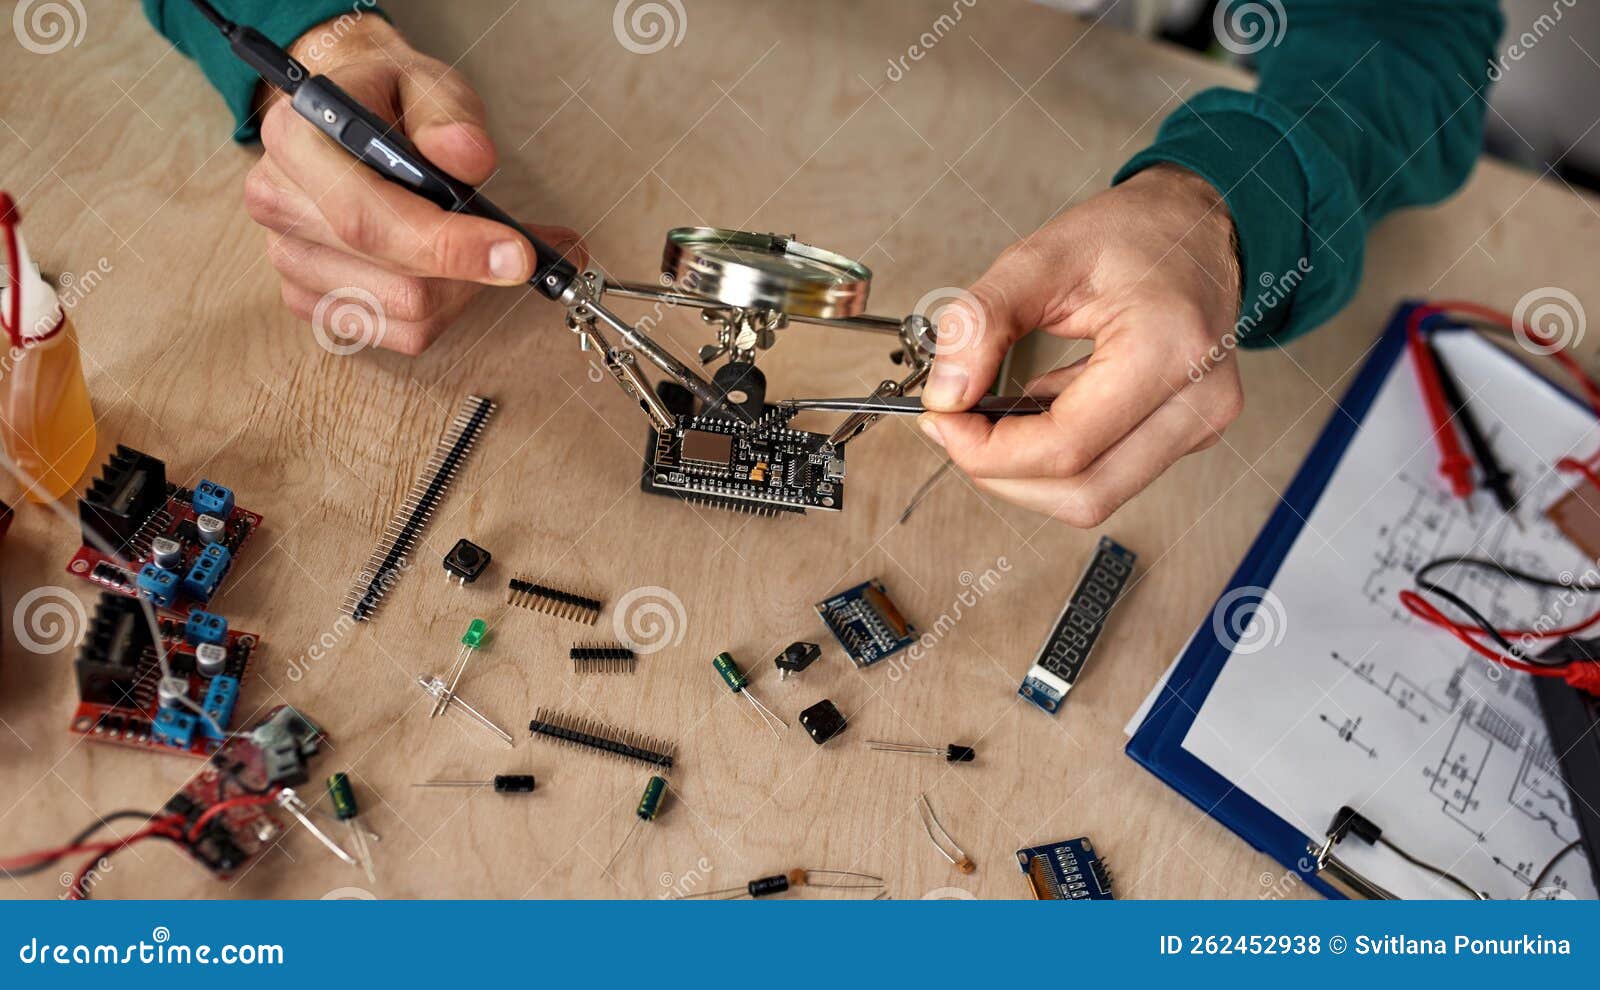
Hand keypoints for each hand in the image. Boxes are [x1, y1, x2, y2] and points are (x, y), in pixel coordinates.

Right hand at [243, 17, 583, 354]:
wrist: (342, 113)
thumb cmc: (385, 98)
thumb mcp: (425, 80)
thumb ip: (450, 115)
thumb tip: (470, 159)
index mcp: (296, 141)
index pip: (369, 219)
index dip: (447, 245)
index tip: (517, 253)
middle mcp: (279, 204)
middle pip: (395, 278)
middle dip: (472, 268)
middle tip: (527, 248)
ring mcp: (289, 260)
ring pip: (408, 313)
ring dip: (465, 288)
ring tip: (495, 249)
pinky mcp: (310, 299)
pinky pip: (402, 333)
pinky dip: (448, 309)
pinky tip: (462, 272)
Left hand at [918, 163, 1243, 525]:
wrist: (1198, 225)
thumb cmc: (1134, 232)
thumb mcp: (1040, 257)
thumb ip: (981, 323)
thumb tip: (946, 396)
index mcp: (1166, 350)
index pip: (1066, 447)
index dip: (988, 451)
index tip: (941, 419)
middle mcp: (1197, 401)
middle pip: (1083, 493)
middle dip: (1002, 472)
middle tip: (955, 426)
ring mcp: (1199, 425)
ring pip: (1095, 497)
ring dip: (1027, 470)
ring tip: (994, 414)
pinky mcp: (1188, 435)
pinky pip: (1108, 475)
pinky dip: (1056, 454)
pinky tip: (1037, 406)